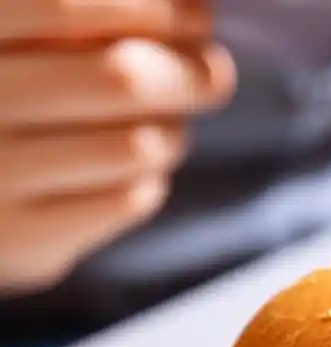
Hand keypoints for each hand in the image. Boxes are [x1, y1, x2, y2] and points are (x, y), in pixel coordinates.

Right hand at [0, 0, 234, 295]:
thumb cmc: (8, 90)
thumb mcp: (21, 42)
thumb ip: (80, 21)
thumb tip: (194, 14)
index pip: (66, 7)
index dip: (156, 11)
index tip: (196, 16)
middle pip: (123, 79)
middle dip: (190, 73)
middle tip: (212, 71)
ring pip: (140, 146)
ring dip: (173, 130)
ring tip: (166, 120)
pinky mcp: (23, 242)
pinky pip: (130, 199)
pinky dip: (147, 178)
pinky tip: (128, 168)